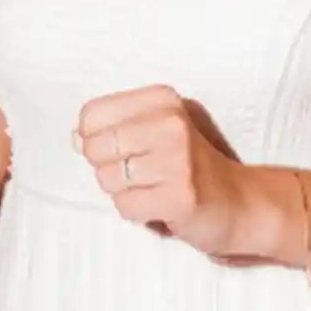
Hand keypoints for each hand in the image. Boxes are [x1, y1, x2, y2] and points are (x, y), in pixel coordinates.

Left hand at [77, 85, 252, 256]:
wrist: (236, 200)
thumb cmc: (185, 164)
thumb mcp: (152, 130)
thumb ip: (111, 127)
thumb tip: (74, 137)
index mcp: (162, 99)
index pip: (91, 114)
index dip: (92, 137)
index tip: (119, 147)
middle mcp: (171, 123)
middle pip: (94, 147)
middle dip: (106, 167)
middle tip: (138, 171)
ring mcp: (178, 160)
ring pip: (107, 179)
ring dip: (122, 191)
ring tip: (152, 186)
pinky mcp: (180, 196)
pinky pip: (125, 206)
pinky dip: (136, 210)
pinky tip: (159, 203)